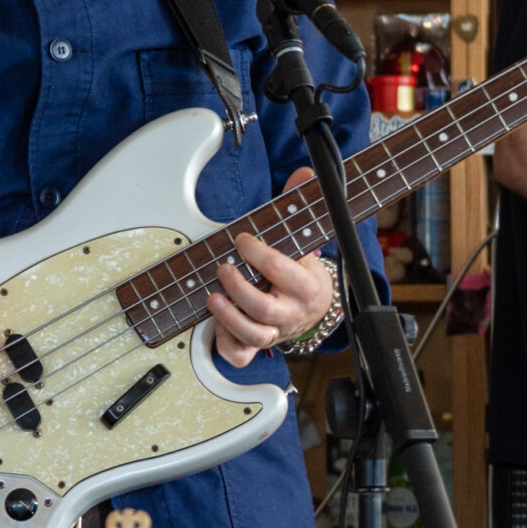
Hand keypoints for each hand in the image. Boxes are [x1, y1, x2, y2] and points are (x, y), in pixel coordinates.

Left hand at [208, 171, 338, 366]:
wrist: (314, 307)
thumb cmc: (300, 269)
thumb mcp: (303, 239)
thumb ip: (298, 206)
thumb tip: (304, 171)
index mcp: (306, 285)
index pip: (284, 271)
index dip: (261, 255)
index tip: (242, 239)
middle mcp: (291, 313)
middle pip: (266, 309)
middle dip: (240, 289)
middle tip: (224, 267)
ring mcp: (274, 332)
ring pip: (254, 336)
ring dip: (229, 318)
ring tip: (213, 298)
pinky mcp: (257, 345)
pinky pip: (241, 355)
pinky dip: (226, 345)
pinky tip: (216, 327)